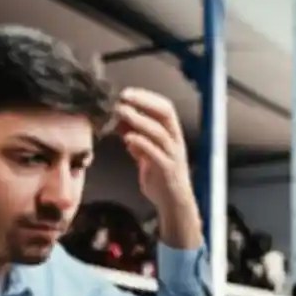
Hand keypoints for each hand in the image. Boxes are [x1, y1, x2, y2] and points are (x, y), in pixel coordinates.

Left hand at [115, 87, 202, 248]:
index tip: (127, 92)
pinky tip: (128, 137)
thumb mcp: (146, 154)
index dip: (147, 97)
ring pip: (159, 132)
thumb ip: (136, 139)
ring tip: (121, 112)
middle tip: (123, 96)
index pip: (164, 108)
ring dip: (139, 119)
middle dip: (144, 102)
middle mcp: (176, 141)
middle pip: (165, 113)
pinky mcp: (167, 171)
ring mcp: (173, 156)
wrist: (173, 203)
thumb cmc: (160, 177)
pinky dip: (142, 143)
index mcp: (173, 134)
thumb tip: (119, 124)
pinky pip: (156, 153)